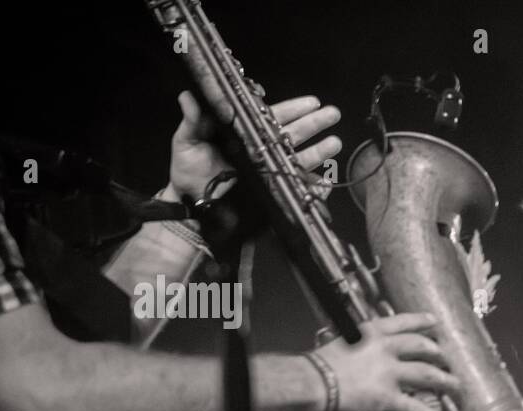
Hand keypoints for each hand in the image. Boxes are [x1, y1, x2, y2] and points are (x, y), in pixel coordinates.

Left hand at [165, 91, 342, 202]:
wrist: (191, 204)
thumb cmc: (188, 171)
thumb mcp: (187, 141)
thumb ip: (193, 120)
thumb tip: (187, 95)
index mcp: (246, 134)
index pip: (273, 117)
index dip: (294, 109)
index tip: (312, 102)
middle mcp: (262, 151)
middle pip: (293, 134)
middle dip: (315, 124)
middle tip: (333, 114)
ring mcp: (269, 171)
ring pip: (299, 158)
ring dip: (319, 151)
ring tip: (336, 143)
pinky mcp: (272, 192)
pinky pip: (296, 188)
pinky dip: (313, 187)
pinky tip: (326, 183)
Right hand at [313, 313, 459, 410]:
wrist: (311, 381)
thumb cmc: (318, 364)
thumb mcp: (341, 342)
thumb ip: (356, 345)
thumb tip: (359, 353)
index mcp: (372, 333)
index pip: (403, 323)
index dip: (421, 322)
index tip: (434, 323)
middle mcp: (386, 349)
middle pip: (422, 347)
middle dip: (438, 354)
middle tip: (446, 359)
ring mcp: (390, 373)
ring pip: (428, 374)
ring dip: (445, 380)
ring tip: (456, 386)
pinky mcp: (388, 397)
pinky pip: (416, 408)